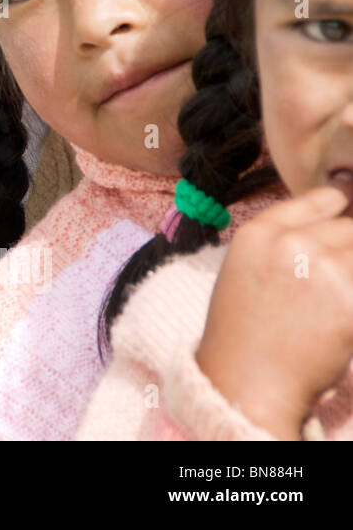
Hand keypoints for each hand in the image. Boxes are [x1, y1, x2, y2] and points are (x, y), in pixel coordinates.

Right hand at [195, 186, 352, 438]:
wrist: (245, 384)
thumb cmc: (242, 331)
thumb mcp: (246, 270)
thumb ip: (283, 242)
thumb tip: (335, 221)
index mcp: (259, 233)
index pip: (324, 200)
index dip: (338, 213)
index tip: (341, 231)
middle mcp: (291, 246)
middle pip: (351, 230)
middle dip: (347, 254)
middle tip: (329, 284)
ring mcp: (325, 274)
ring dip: (351, 279)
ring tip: (332, 303)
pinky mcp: (351, 307)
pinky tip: (337, 326)